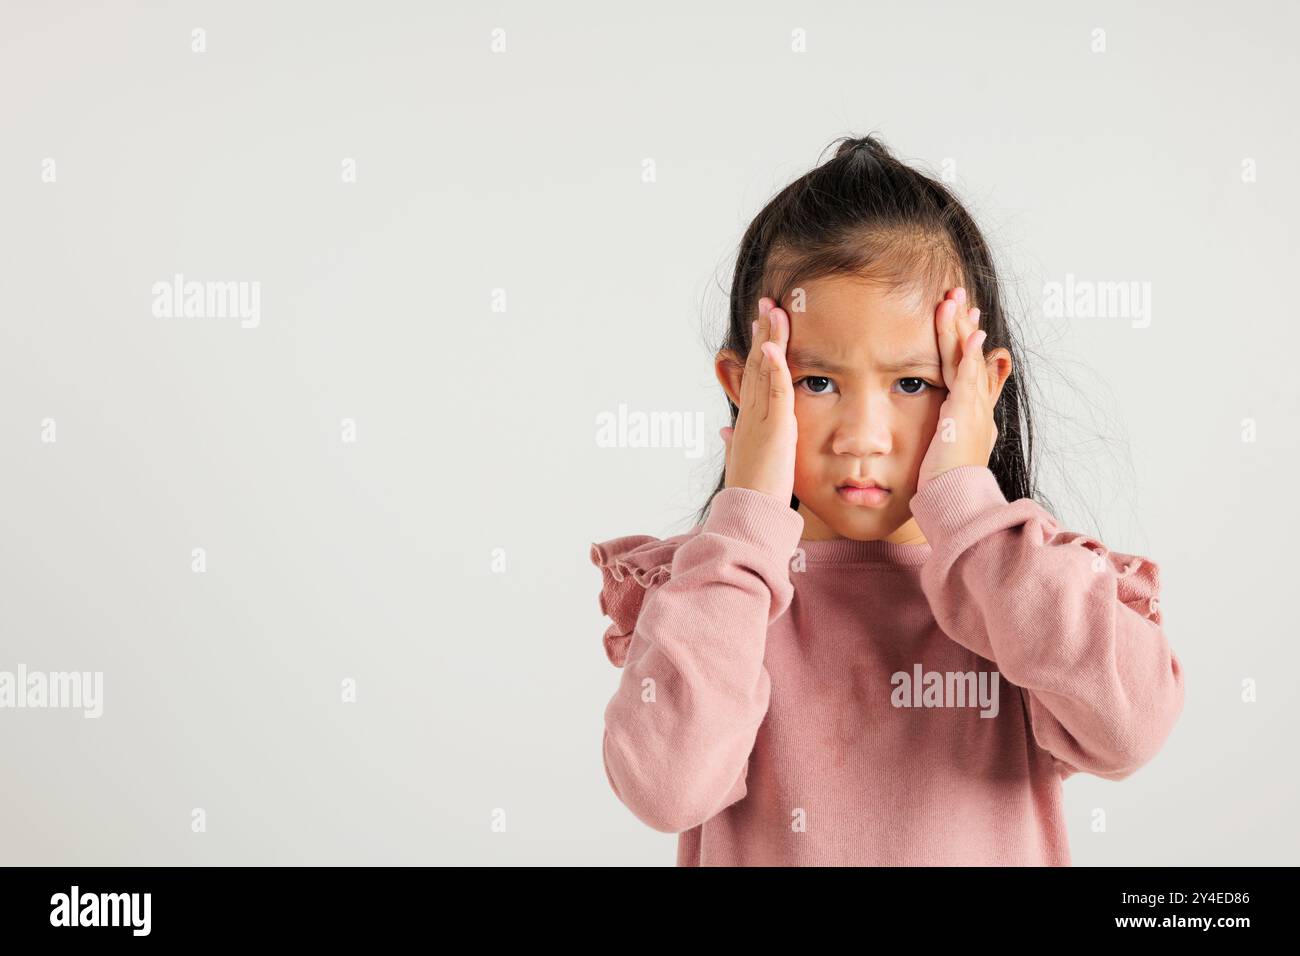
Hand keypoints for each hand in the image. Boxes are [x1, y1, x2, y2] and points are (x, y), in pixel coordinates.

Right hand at [719, 297, 797, 502]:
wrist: (748, 514)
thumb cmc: (751, 493)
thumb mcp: (741, 462)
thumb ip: (733, 444)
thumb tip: (724, 433)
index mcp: (746, 422)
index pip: (755, 378)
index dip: (759, 350)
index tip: (762, 326)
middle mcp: (750, 416)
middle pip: (758, 366)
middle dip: (763, 333)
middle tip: (766, 304)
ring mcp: (760, 420)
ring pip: (765, 371)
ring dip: (770, 339)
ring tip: (773, 310)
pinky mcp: (774, 429)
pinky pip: (776, 392)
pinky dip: (776, 368)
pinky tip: (774, 345)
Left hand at [915, 287, 998, 493]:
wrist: (958, 498)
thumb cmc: (947, 483)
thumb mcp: (946, 454)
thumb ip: (944, 436)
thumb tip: (940, 431)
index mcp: (974, 415)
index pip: (971, 371)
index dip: (967, 346)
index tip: (967, 324)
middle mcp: (979, 407)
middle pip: (972, 356)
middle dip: (965, 327)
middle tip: (961, 298)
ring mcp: (974, 407)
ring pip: (967, 359)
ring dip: (962, 328)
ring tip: (956, 301)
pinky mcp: (966, 412)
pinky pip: (968, 376)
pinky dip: (969, 354)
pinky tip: (971, 332)